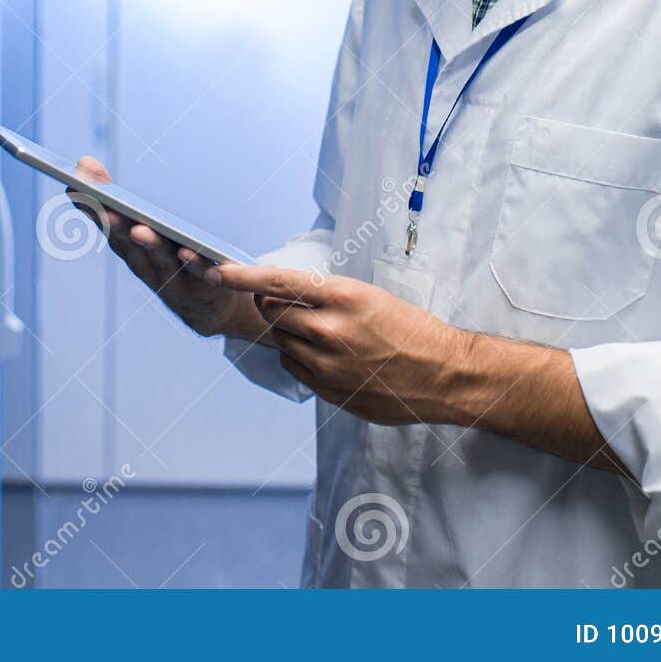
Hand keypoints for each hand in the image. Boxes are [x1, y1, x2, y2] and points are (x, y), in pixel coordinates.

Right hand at [69, 157, 257, 339]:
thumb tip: (83, 162)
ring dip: (149, 246)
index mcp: (129, 247)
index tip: (73, 184)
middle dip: (116, 226)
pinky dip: (195, 266)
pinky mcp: (201, 289)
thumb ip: (114, 199)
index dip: (91, 207)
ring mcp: (172, 280)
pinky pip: (199, 277)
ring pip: (160, 261)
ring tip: (140, 230)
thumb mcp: (140, 225)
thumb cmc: (164, 258)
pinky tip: (190, 252)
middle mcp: (145, 265)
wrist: (204, 307)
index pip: (107, 224)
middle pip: (129, 245)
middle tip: (106, 209)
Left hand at [207, 264, 472, 425]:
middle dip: (273, 304)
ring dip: (289, 332)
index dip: (243, 276)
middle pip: (270, 312)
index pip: (278, 281)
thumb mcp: (369, 296)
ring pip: (281, 340)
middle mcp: (328, 330)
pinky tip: (328, 355)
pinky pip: (293, 366)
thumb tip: (284, 293)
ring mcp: (326, 364)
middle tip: (291, 303)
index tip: (218, 271)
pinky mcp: (327, 390)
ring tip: (324, 332)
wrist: (442, 374)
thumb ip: (324, 296)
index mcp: (342, 298)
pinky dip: (300, 357)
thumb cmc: (410, 329)